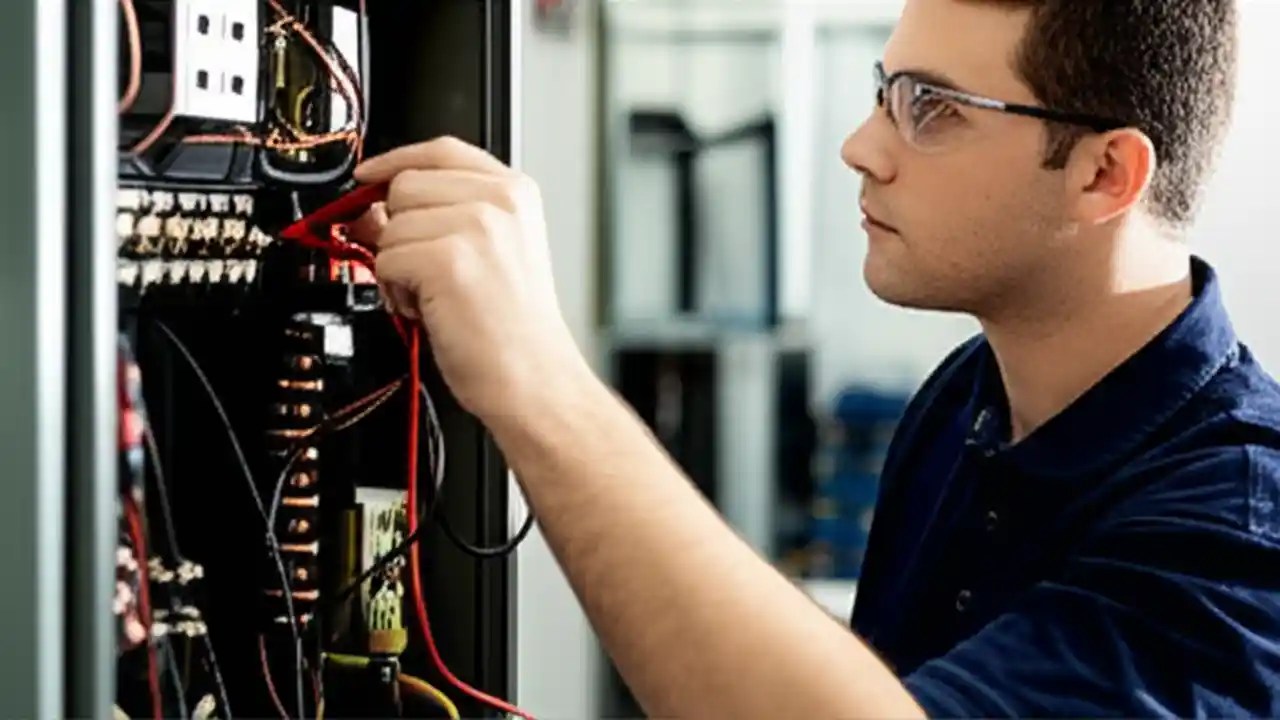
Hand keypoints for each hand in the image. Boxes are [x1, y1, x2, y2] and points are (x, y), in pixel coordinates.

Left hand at [351, 136, 591, 423]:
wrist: (534, 379)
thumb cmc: (514, 330)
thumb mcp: (489, 254)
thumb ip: (438, 217)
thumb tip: (370, 209)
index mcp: (516, 194)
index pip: (440, 151)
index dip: (396, 161)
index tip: (369, 175)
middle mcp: (499, 201)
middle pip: (405, 186)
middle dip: (398, 229)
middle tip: (422, 270)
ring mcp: (475, 226)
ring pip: (389, 225)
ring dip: (396, 266)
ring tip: (434, 296)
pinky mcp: (448, 259)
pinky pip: (385, 259)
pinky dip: (395, 290)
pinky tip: (428, 308)